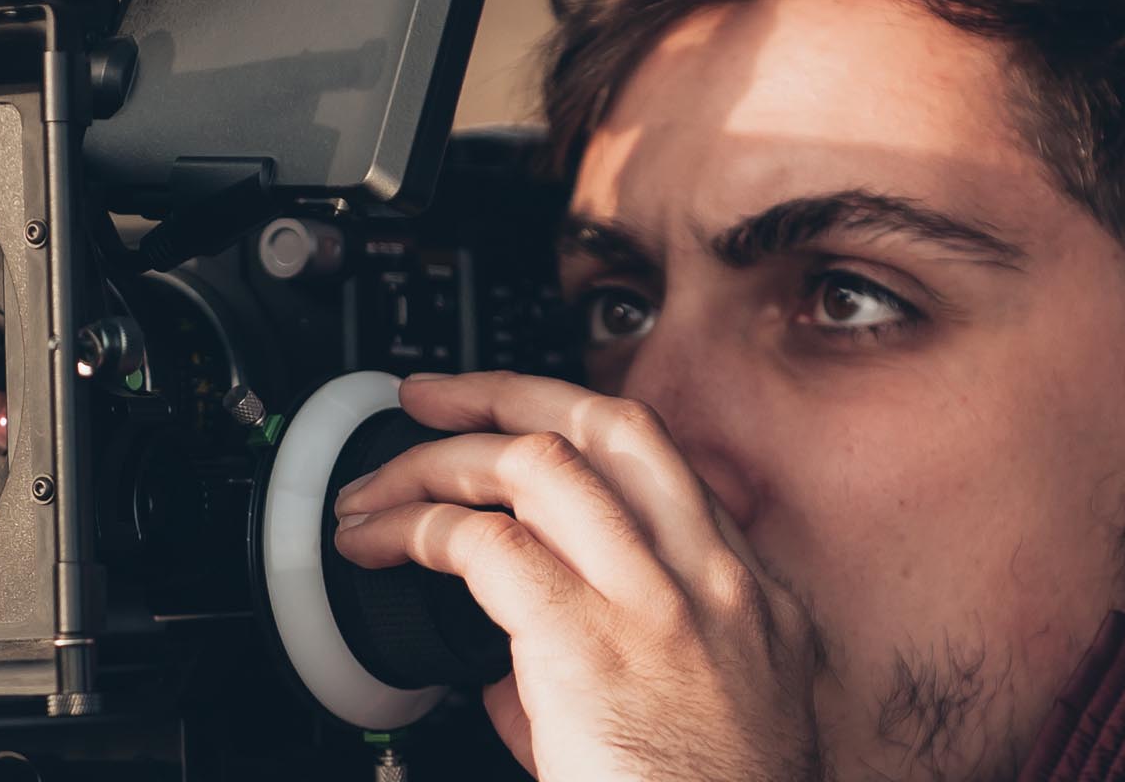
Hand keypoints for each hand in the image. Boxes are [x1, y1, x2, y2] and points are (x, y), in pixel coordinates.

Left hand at [332, 371, 820, 779]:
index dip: (572, 433)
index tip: (513, 432)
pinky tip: (375, 542)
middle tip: (436, 398)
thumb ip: (599, 682)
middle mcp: (717, 584)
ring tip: (379, 484)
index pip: (659, 470)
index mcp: (750, 602)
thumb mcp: (681, 733)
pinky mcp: (588, 641)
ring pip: (541, 460)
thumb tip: (510, 675)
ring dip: (441, 457)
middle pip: (612, 426)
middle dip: (509, 392)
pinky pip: (483, 542)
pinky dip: (412, 528)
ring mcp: (658, 604)